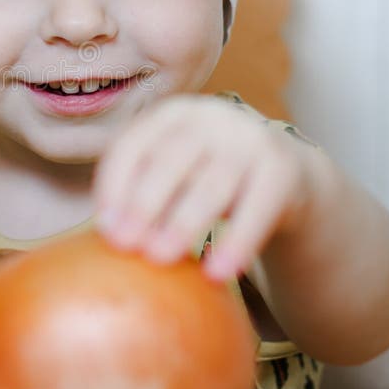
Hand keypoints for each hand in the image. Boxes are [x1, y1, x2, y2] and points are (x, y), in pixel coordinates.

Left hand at [93, 95, 316, 280]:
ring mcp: (249, 139)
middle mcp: (211, 117)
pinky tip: (217, 273)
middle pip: (170, 162)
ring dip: (182, 224)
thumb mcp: (175, 168)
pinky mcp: (281, 169)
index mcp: (173, 114)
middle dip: (143, 205)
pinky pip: (257, 210)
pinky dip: (237, 242)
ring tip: (160, 258)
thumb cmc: (208, 174)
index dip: (114, 184)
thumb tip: (108, 232)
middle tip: (125, 246)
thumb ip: (142, 186)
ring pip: (211, 186)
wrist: (286, 172)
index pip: (134, 145)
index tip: (103, 227)